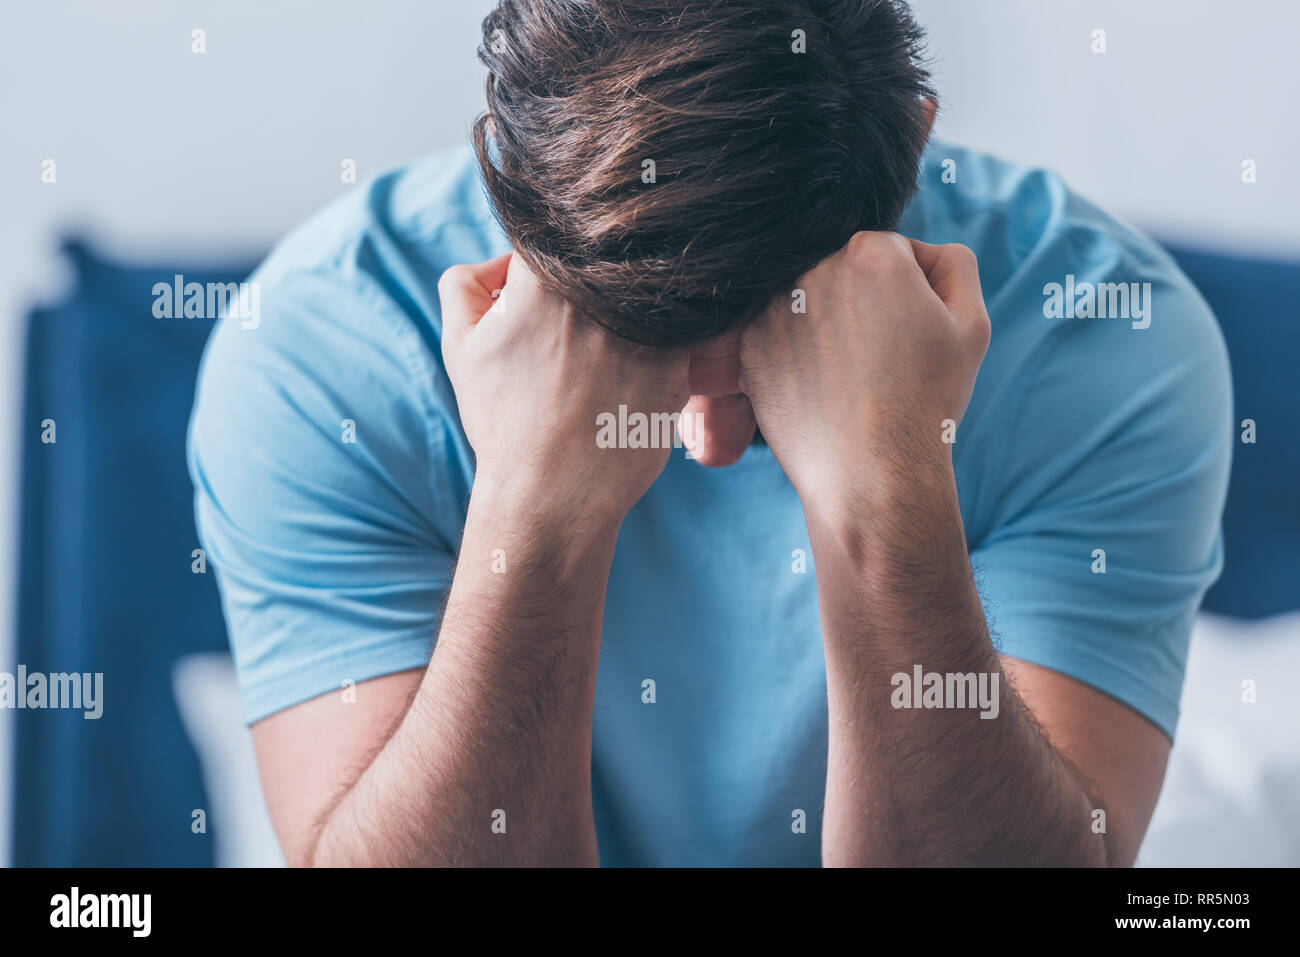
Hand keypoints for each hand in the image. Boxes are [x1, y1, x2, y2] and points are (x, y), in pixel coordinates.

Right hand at [439, 253, 689, 522]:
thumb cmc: (502, 421)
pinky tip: (632, 381)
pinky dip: (661, 347)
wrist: (549, 494)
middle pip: (603, 265)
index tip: (547, 311)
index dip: (548, 273)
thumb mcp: (461, 348)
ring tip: (601, 366)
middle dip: (590, 293)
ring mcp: (644, 327)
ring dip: (629, 317)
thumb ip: (464, 285)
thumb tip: (498, 261)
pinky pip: (678, 335)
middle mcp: (598, 294)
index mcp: (543, 276)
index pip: (555, 240)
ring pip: (644, 297)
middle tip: (574, 345)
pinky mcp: (678, 361)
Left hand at [738, 231, 989, 509]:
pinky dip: (797, 354)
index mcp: (870, 252)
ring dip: (827, 324)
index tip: (912, 333)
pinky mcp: (749, 346)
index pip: (888, 250)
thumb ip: (953, 265)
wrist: (871, 476)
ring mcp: (773, 308)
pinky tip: (821, 387)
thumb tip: (920, 250)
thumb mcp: (971, 325)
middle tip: (883, 358)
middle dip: (864, 303)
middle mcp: (812, 269)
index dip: (908, 291)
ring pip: (809, 301)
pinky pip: (779, 334)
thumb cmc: (927, 403)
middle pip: (844, 270)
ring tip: (851, 376)